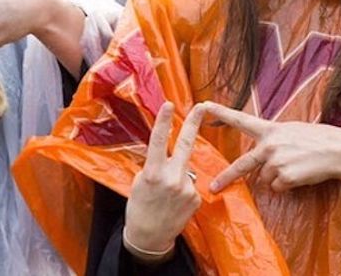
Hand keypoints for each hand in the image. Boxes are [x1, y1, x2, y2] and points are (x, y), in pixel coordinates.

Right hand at [124, 102, 204, 258]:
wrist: (150, 235)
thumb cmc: (138, 207)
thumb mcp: (139, 182)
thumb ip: (154, 167)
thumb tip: (167, 158)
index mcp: (153, 172)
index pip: (159, 141)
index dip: (164, 122)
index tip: (169, 105)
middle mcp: (172, 178)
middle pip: (185, 145)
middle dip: (194, 124)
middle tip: (202, 107)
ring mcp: (187, 188)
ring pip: (184, 170)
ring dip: (177, 175)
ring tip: (166, 195)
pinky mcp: (196, 198)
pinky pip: (190, 185)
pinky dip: (182, 189)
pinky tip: (174, 202)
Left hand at [206, 102, 340, 193]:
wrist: (339, 151)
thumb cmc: (316, 139)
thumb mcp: (290, 131)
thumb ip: (271, 139)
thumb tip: (260, 156)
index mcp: (269, 130)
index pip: (241, 120)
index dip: (221, 113)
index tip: (202, 106)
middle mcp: (268, 145)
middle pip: (242, 165)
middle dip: (226, 178)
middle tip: (213, 188)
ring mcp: (276, 162)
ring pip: (265, 179)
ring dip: (276, 177)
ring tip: (295, 166)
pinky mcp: (285, 176)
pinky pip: (278, 187)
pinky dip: (286, 185)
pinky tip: (299, 174)